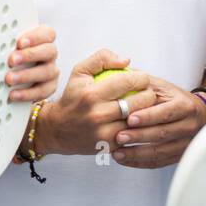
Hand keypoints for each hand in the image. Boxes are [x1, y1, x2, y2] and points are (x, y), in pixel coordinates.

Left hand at [5, 24, 58, 102]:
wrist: (19, 80)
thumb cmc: (13, 57)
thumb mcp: (10, 47)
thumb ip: (7, 43)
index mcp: (43, 39)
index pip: (47, 33)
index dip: (35, 37)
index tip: (19, 42)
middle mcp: (50, 54)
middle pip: (49, 51)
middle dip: (29, 55)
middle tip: (11, 60)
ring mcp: (52, 70)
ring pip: (47, 71)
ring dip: (26, 75)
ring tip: (9, 79)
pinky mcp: (50, 87)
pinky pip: (43, 91)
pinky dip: (27, 93)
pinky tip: (13, 94)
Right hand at [37, 49, 155, 155]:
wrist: (57, 130)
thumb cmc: (72, 97)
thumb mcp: (80, 72)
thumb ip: (102, 58)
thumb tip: (126, 61)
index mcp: (91, 94)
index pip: (128, 81)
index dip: (142, 77)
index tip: (142, 78)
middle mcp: (98, 115)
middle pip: (139, 102)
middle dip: (149, 94)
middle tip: (147, 92)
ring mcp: (104, 133)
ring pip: (139, 120)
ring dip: (146, 111)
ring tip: (144, 105)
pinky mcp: (109, 146)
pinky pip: (133, 134)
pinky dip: (137, 126)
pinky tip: (136, 119)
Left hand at [112, 75, 205, 168]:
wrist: (198, 113)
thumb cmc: (174, 98)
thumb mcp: (162, 86)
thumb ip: (142, 82)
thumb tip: (118, 76)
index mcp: (184, 106)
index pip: (165, 112)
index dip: (148, 116)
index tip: (129, 119)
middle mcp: (188, 126)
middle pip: (162, 134)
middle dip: (139, 137)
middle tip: (118, 137)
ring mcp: (185, 143)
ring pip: (160, 152)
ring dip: (137, 154)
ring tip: (117, 152)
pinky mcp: (178, 155)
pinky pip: (159, 162)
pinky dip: (140, 163)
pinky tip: (125, 159)